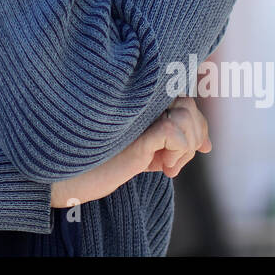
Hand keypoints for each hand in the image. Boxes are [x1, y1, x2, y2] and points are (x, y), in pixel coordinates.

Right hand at [49, 96, 211, 207]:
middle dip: (195, 135)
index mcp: (138, 98)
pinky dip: (179, 154)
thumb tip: (207, 145)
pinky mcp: (136, 129)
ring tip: (165, 166)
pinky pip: (176, 134)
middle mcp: (137, 97)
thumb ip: (172, 144)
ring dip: (186, 147)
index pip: (182, 98)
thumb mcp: (145, 152)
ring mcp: (135, 110)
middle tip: (174, 163)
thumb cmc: (101, 163)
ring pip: (186, 116)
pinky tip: (161, 167)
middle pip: (188, 103)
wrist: (66, 177)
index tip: (202, 147)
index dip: (198, 122)